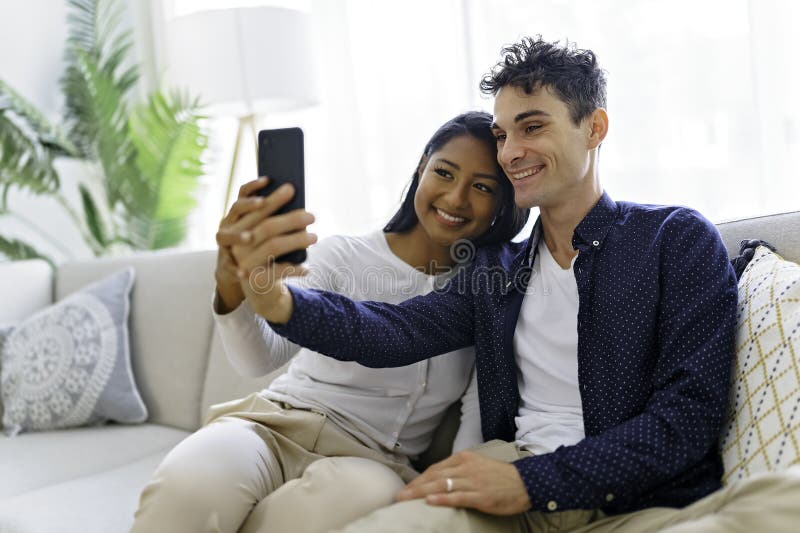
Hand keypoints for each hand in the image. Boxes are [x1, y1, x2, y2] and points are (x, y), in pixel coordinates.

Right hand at [216, 178, 316, 322]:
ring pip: (274, 245)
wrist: (255, 286)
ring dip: (297, 240)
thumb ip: (273, 218)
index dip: (270, 197)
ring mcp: (244, 261)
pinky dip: (295, 269)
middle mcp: (237, 242)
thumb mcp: (265, 235)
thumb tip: (296, 200)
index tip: (290, 188)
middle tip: (312, 215)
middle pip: (267, 226)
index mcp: (236, 226)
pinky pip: (278, 271)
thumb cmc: (265, 251)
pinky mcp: (254, 278)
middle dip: (291, 219)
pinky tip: (307, 269)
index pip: (254, 207)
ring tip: (314, 237)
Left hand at [396, 451, 530, 515]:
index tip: (407, 488)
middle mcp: (466, 468)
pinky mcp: (480, 496)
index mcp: (464, 459)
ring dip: (421, 493)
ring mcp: (473, 481)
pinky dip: (442, 499)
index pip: (435, 468)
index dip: (419, 479)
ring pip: (441, 486)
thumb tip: (439, 480)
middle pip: (434, 477)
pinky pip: (457, 497)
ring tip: (406, 499)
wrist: (525, 483)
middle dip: (415, 487)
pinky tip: (429, 502)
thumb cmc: (500, 477)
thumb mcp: (477, 466)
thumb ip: (460, 470)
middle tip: (399, 495)